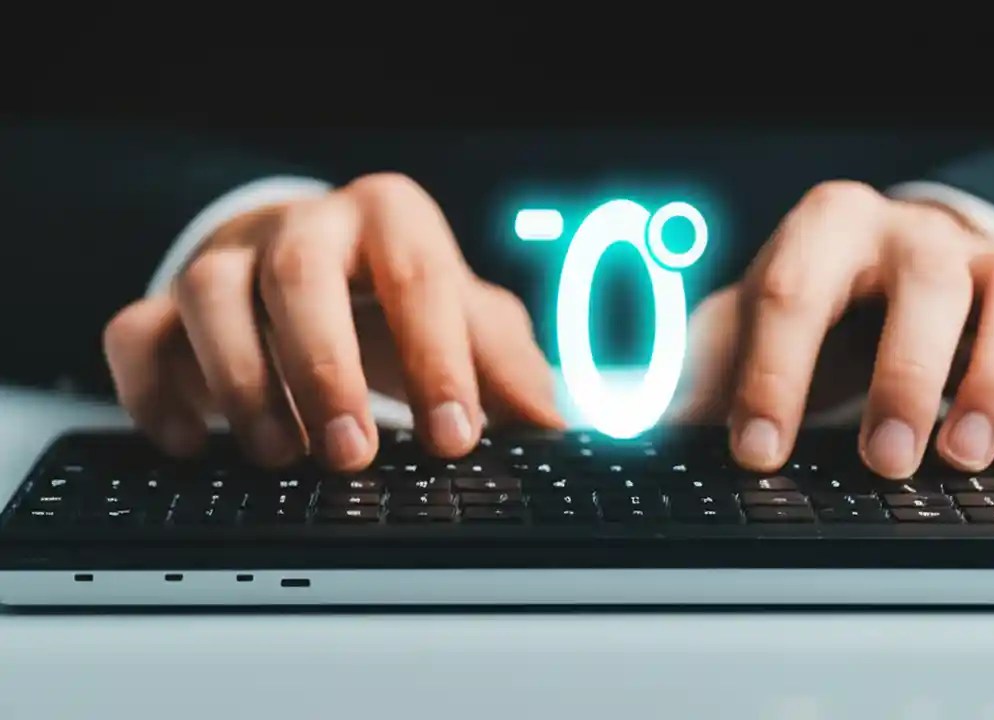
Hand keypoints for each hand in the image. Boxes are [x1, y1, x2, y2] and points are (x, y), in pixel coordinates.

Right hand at [104, 173, 563, 469]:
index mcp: (390, 220)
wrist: (316, 262)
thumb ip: (506, 363)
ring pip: (209, 293)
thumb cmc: (399, 297)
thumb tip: (553, 424)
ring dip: (243, 383)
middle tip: (353, 456)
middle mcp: (305, 227)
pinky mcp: (167, 305)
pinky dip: (153, 393)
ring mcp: (229, 259)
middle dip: (326, 369)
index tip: (455, 439)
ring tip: (283, 456)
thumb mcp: (465, 317)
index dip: (438, 359)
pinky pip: (136, 335)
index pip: (417, 277)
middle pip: (299, 275)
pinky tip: (191, 445)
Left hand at [675, 181, 993, 478]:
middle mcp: (914, 233)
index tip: (757, 453)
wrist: (891, 277)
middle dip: (904, 376)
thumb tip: (603, 417)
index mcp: (825, 229)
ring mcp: (991, 260)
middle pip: (922, 283)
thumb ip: (683, 369)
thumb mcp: (742, 330)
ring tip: (966, 456)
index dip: (772, 374)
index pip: (792, 291)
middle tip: (884, 461)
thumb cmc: (813, 314)